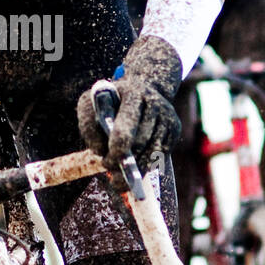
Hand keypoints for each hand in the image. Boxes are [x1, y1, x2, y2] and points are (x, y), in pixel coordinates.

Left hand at [77, 34, 182, 181]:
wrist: (141, 88)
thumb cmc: (108, 102)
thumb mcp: (90, 104)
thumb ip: (89, 126)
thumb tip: (102, 151)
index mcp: (133, 93)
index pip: (128, 122)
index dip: (118, 145)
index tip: (107, 160)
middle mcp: (154, 102)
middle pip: (141, 141)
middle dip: (124, 160)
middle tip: (109, 166)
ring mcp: (167, 115)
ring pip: (152, 152)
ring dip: (135, 167)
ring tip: (120, 176)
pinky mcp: (175, 128)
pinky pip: (161, 155)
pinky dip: (146, 165)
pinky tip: (135, 168)